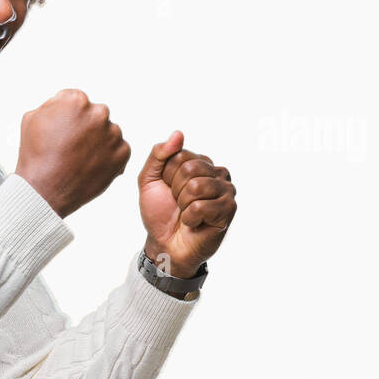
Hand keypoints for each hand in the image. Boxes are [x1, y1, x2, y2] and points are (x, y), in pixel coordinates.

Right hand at [15, 89, 131, 218]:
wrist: (43, 191)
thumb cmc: (35, 157)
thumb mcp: (31, 118)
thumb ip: (52, 104)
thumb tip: (63, 102)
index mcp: (76, 100)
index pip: (78, 101)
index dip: (68, 118)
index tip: (63, 132)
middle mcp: (98, 113)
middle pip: (95, 115)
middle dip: (86, 128)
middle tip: (71, 147)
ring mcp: (112, 134)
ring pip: (108, 133)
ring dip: (98, 142)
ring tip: (79, 160)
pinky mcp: (122, 154)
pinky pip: (119, 150)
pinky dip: (108, 157)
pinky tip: (90, 166)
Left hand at [137, 131, 236, 275]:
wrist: (165, 244)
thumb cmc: (160, 213)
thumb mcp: (149, 181)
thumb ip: (158, 155)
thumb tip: (178, 134)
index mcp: (199, 163)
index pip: (180, 155)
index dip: (166, 176)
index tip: (168, 190)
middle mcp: (216, 173)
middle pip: (189, 168)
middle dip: (175, 190)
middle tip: (178, 204)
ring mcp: (226, 190)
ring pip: (196, 187)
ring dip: (183, 205)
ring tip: (186, 213)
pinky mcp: (229, 210)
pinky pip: (201, 206)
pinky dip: (190, 218)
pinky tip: (195, 223)